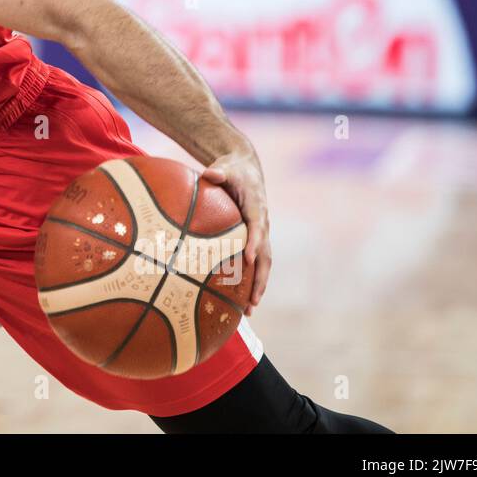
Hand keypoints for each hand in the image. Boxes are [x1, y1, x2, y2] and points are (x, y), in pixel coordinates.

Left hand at [202, 149, 270, 316]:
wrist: (246, 168)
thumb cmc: (234, 169)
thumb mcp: (226, 167)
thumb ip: (219, 172)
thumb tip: (210, 174)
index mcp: (257, 207)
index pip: (258, 227)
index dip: (254, 243)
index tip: (248, 259)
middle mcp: (263, 223)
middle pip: (266, 255)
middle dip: (260, 278)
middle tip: (252, 300)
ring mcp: (261, 233)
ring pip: (264, 264)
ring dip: (258, 286)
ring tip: (250, 310)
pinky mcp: (255, 238)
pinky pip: (256, 261)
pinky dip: (251, 280)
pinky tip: (240, 298)